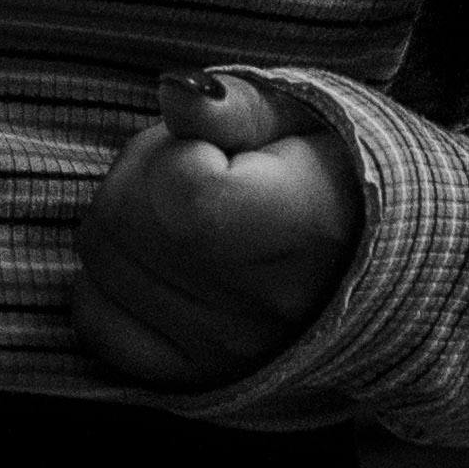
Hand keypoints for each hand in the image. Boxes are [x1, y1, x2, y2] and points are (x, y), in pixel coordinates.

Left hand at [71, 69, 362, 393]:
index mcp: (305, 231)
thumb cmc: (335, 173)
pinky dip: (107, 281)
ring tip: (188, 216)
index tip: (220, 155)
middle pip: (121, 219)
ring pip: (98, 260)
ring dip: (124, 222)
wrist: (374, 261)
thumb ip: (235, 103)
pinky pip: (94, 318)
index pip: (177, 191)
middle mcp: (261, 308)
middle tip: (200, 174)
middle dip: (142, 174)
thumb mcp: (300, 116)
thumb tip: (174, 91)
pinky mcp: (189, 376)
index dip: (180, 153)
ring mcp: (221, 352)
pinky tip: (156, 261)